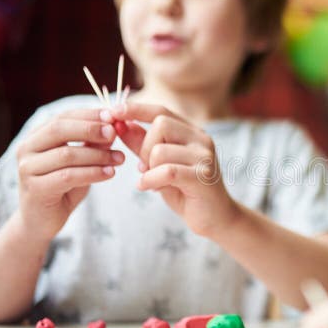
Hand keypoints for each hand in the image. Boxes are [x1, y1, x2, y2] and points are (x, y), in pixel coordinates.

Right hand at [16, 109, 122, 240]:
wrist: (41, 221)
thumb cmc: (63, 187)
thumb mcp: (80, 162)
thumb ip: (92, 144)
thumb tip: (113, 126)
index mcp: (36, 137)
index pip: (62, 117)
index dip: (88, 115)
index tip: (112, 115)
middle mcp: (27, 149)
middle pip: (59, 129)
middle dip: (90, 129)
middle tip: (114, 132)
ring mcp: (27, 168)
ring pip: (67, 154)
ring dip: (98, 155)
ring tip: (120, 158)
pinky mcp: (35, 188)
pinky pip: (68, 176)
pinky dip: (92, 173)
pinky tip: (110, 173)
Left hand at [104, 102, 238, 237]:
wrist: (215, 218)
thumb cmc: (186, 191)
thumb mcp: (159, 165)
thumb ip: (143, 144)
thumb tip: (121, 124)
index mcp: (192, 133)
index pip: (161, 111)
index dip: (136, 109)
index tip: (113, 111)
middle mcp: (201, 139)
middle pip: (160, 125)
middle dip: (144, 147)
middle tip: (144, 168)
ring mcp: (204, 157)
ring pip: (160, 150)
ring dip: (148, 170)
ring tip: (154, 182)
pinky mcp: (203, 177)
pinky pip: (166, 171)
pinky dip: (151, 181)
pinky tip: (150, 188)